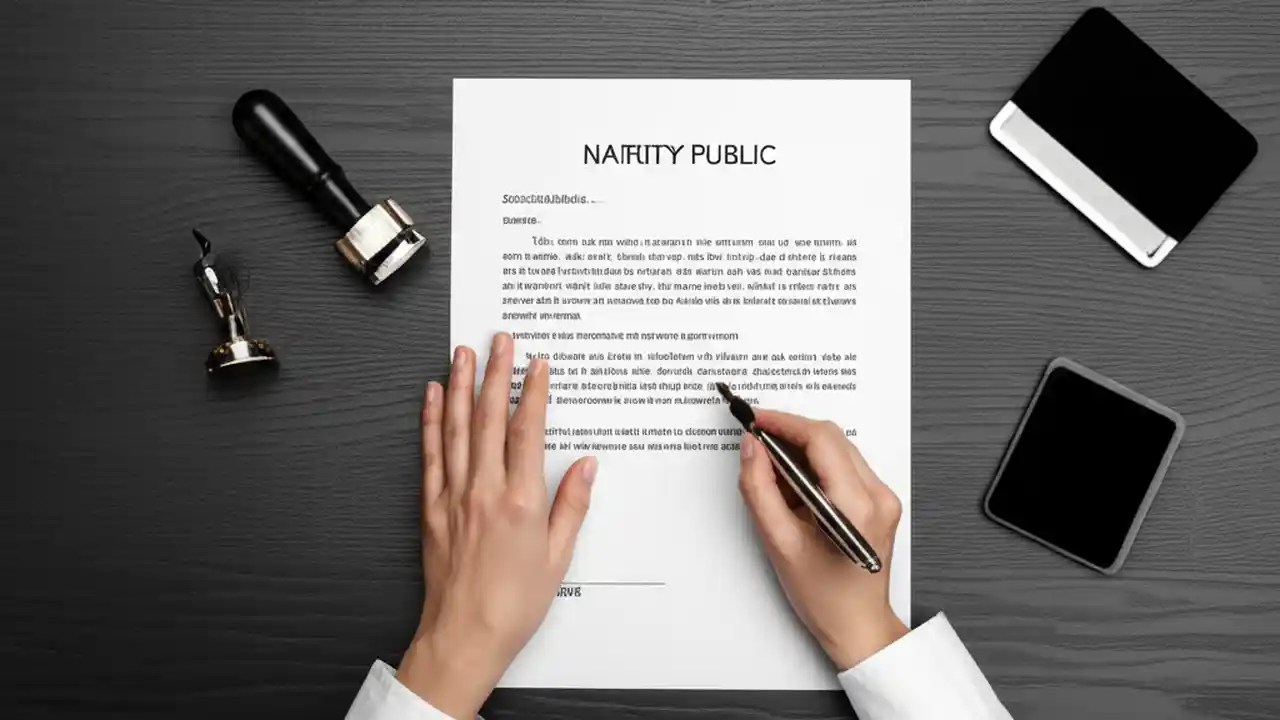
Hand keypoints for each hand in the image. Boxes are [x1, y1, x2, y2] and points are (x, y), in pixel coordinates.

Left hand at [397, 333, 596, 717]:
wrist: (464, 636)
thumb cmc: (513, 604)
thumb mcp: (558, 557)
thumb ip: (571, 505)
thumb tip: (585, 465)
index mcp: (521, 502)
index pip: (528, 431)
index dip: (533, 392)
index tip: (537, 364)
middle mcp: (484, 492)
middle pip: (491, 419)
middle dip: (496, 374)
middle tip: (500, 340)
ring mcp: (454, 498)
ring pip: (457, 429)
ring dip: (462, 386)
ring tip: (464, 353)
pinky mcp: (432, 509)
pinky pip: (430, 455)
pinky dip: (431, 422)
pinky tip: (433, 397)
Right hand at [738, 411, 906, 669]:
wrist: (857, 625)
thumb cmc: (824, 596)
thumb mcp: (779, 542)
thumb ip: (759, 489)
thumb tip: (750, 448)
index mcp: (857, 506)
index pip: (821, 439)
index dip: (784, 423)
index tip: (756, 421)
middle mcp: (878, 495)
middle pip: (831, 438)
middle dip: (790, 435)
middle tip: (756, 445)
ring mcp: (884, 497)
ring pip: (837, 450)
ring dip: (802, 452)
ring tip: (774, 476)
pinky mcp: (880, 501)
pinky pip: (844, 466)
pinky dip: (816, 468)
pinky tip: (796, 489)